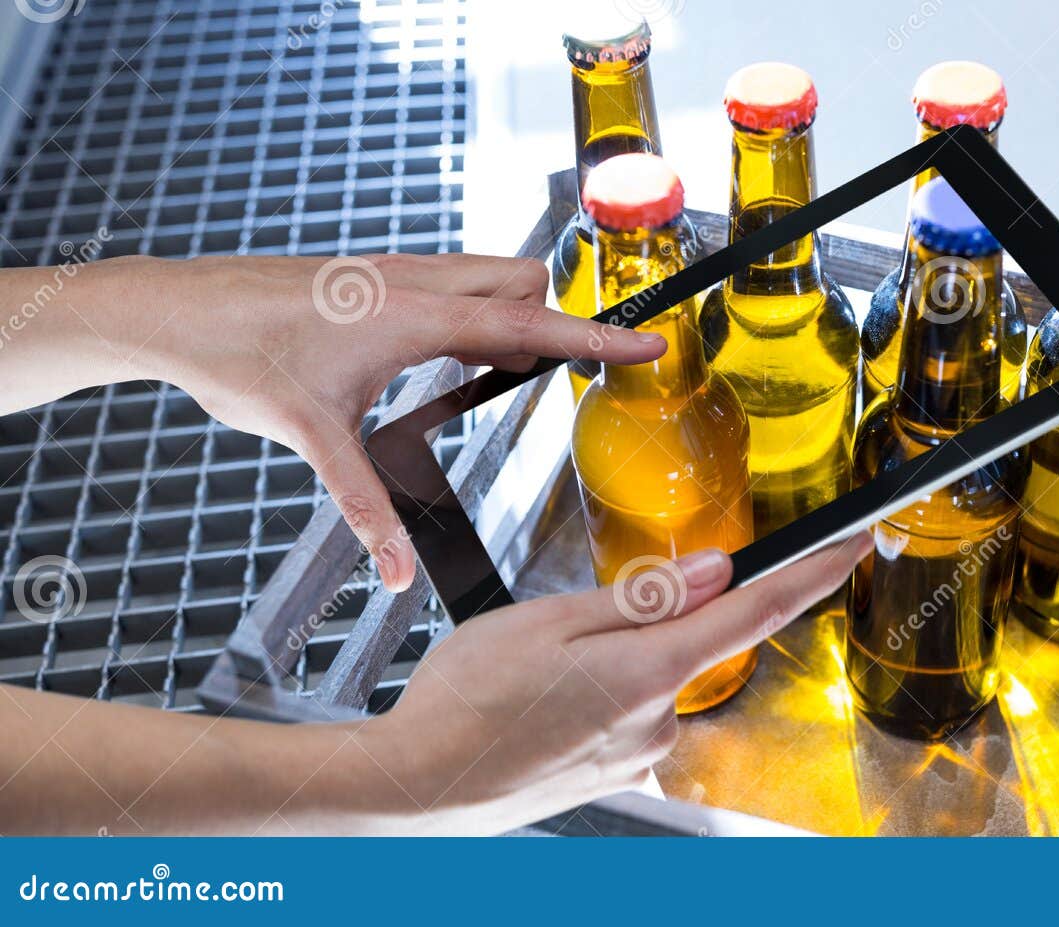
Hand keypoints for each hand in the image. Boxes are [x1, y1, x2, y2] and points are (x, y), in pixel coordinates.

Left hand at [13, 253, 663, 591]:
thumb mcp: (310, 439)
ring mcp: (392, 274)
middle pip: (524, 285)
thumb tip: (397, 572)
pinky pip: (451, 284)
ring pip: (488, 277)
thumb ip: (365, 508)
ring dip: (515, 314)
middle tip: (575, 372)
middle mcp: (413, 283)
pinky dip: (473, 312)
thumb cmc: (237, 358)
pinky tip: (446, 359)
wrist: (172, 307)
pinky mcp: (371, 278)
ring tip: (517, 371)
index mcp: (416, 316)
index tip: (649, 342)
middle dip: (557, 321)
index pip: (532, 323)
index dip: (596, 338)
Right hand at [356, 532, 872, 834]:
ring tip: (530, 677)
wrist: (414, 787)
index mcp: (647, 670)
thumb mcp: (547, 623)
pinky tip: (541, 706)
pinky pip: (627, 712)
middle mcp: (658, 718)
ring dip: (608, 662)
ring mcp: (640, 752)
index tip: (855, 542)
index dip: (814, 572)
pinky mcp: (619, 772)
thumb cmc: (464, 702)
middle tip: (555, 634)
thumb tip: (717, 571)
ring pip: (650, 676)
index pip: (757, 610)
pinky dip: (595, 696)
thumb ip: (641, 597)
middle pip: (689, 640)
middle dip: (641, 620)